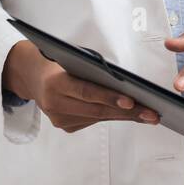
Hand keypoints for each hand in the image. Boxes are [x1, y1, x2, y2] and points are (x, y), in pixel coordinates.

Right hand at [2, 40, 161, 133]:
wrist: (31, 76)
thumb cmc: (57, 61)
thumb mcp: (71, 58)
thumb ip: (91, 70)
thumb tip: (123, 81)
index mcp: (54, 83)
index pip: (86, 92)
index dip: (109, 97)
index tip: (131, 101)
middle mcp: (55, 104)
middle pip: (97, 109)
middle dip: (127, 112)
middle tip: (151, 113)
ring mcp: (59, 118)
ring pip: (98, 117)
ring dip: (125, 116)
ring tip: (148, 115)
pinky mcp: (65, 126)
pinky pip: (93, 121)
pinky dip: (112, 116)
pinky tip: (131, 115)